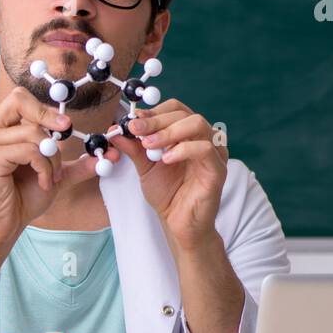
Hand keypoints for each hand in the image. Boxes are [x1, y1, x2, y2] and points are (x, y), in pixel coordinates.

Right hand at [0, 87, 112, 252]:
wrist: (4, 226)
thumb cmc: (22, 199)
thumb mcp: (55, 175)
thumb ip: (77, 163)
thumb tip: (110, 153)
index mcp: (1, 128)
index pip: (21, 99)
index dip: (45, 107)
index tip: (65, 126)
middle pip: (19, 99)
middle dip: (47, 115)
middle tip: (65, 131)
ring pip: (32, 133)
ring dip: (52, 158)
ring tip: (52, 177)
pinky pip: (28, 151)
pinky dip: (44, 168)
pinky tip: (43, 183)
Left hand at [108, 99, 228, 250]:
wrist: (177, 223)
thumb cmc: (166, 193)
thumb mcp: (144, 166)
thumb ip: (133, 147)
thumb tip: (115, 130)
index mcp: (188, 134)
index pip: (176, 110)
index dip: (154, 111)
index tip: (133, 120)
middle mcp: (204, 139)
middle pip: (185, 115)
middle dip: (156, 121)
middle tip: (135, 129)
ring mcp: (214, 153)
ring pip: (198, 125)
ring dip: (169, 132)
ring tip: (148, 145)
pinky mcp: (218, 170)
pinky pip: (205, 150)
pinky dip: (183, 150)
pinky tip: (166, 159)